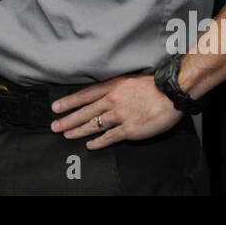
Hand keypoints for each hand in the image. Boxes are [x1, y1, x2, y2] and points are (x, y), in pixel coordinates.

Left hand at [49, 74, 181, 149]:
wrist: (171, 93)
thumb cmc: (154, 86)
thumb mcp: (129, 80)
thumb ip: (115, 87)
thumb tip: (103, 94)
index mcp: (113, 87)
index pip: (85, 95)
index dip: (69, 102)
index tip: (56, 107)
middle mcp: (113, 100)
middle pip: (85, 111)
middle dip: (68, 119)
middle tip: (55, 125)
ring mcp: (120, 115)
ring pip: (93, 124)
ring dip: (78, 130)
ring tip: (67, 134)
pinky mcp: (129, 129)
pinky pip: (109, 137)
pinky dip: (98, 142)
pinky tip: (90, 145)